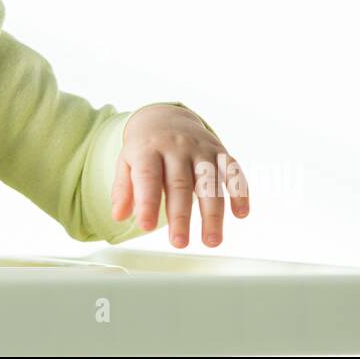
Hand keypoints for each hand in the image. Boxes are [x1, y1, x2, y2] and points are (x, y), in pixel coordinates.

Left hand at [111, 104, 249, 248]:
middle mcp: (176, 147)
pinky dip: (239, 192)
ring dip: (212, 214)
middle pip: (179, 184)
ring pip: (209, 182)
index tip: (145, 227)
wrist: (165, 116)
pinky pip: (233, 171)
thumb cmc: (145, 148)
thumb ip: (123, 189)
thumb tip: (119, 215)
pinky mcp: (219, 151)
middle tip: (179, 243)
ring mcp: (200, 148)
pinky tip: (241, 214)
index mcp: (148, 149)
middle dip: (180, 216)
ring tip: (211, 241)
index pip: (147, 177)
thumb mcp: (126, 162)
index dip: (147, 202)